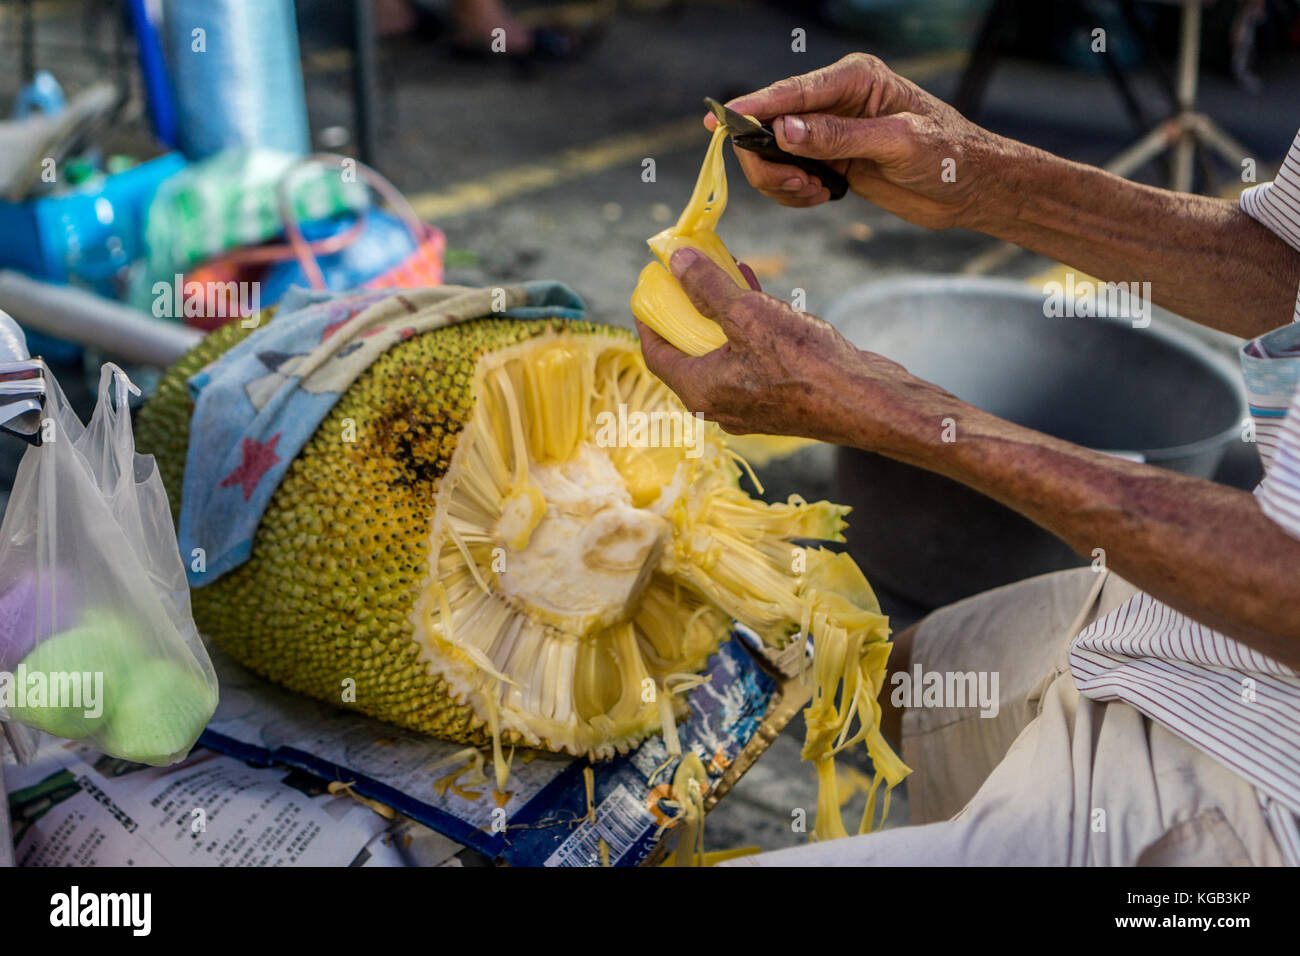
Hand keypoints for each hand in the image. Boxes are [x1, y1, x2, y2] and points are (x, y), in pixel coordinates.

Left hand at [637, 247, 955, 453]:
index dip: (649, 320)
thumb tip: (676, 261)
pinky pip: (751, 359)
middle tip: (686, 278)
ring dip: (721, 315)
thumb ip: (708, 288)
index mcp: (701, 391)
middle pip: (688, 354)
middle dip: (688, 312)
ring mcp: (751, 405)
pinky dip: (749, 329)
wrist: (865, 401)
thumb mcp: (748, 314)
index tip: (650, 290)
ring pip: (723, 354)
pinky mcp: (779, 399)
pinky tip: (760, 293)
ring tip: (726, 272)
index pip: (656, 355)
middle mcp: (720, 404)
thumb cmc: (804, 364)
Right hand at [706, 53, 1008, 229]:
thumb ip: (839, 137)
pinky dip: (792, 193)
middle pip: (769, 126)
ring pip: (771, 154)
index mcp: (854, 79)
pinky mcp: (826, 160)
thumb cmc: (947, 156)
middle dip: (769, 160)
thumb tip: (785, 131)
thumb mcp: (897, 143)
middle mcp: (834, 100)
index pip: (791, 92)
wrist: (968, 188)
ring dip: (780, 181)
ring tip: (814, 193)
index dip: (752, 108)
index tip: (720, 122)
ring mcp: (827, 131)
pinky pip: (786, 176)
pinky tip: (820, 197)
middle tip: (796, 186)